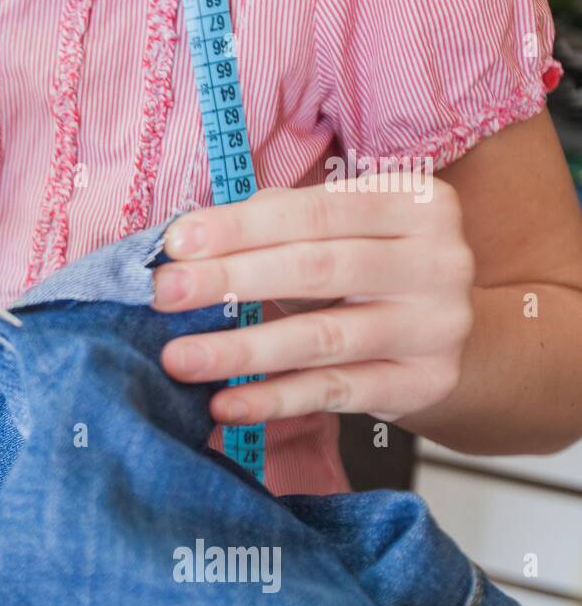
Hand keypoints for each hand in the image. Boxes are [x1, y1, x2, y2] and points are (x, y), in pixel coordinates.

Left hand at [151, 179, 474, 424]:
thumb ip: (277, 221)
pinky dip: (272, 399)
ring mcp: (436, 326)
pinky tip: (224, 403)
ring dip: (240, 350)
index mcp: (416, 202)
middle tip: (164, 295)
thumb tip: (192, 241)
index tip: (176, 244)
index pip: (315, 211)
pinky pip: (333, 391)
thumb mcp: (338, 229)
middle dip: (229, 281)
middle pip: (317, 269)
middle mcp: (439, 260)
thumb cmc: (365, 268)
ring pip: (321, 338)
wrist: (441, 334)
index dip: (241, 227)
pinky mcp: (423, 383)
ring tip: (179, 358)